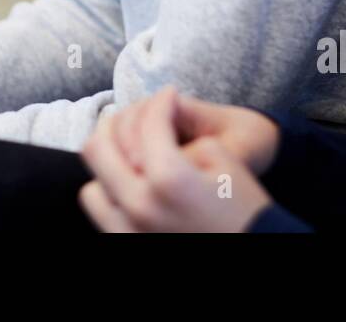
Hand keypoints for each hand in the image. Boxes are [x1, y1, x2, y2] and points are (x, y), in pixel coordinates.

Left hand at [79, 86, 272, 231]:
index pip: (147, 124)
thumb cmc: (246, 209)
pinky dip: (112, 197)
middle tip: (139, 117)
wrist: (253, 251)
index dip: (161, 100)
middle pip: (99, 148)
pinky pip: (103, 217)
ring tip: (132, 155)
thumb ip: (184, 137)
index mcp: (169, 180)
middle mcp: (140, 207)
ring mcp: (129, 233)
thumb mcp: (226, 161)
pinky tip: (135, 186)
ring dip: (109, 166)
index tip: (169, 95)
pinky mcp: (128, 248)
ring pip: (92, 186)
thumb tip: (154, 129)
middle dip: (117, 122)